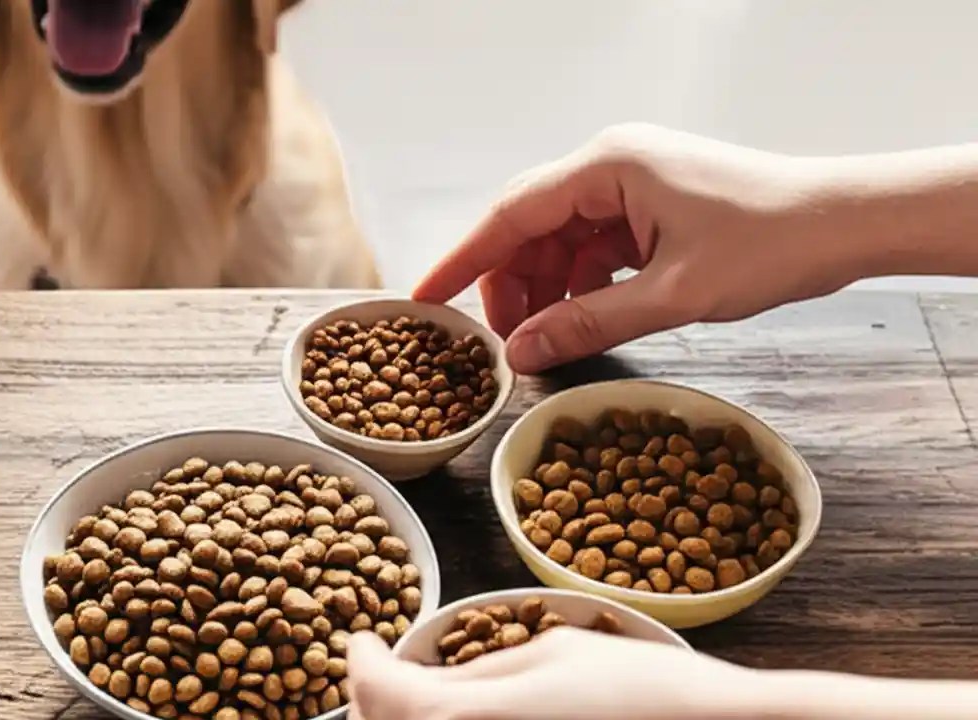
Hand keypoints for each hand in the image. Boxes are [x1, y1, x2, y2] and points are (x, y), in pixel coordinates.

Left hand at [346, 627, 755, 719]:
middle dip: (371, 698)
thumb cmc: (632, 687)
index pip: (375, 693)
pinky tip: (456, 715)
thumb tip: (410, 677)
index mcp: (463, 717)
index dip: (360, 662)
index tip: (363, 638)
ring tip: (411, 692)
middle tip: (381, 667)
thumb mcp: (541, 657)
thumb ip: (466, 674)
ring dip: (399, 719)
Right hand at [413, 123, 871, 372]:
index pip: (510, 213)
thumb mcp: (671, 294)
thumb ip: (587, 323)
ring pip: (560, 238)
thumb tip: (519, 355)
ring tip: (543, 339)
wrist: (846, 222)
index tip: (423, 299)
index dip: (463, 260)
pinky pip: (594, 245)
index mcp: (607, 166)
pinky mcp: (651, 205)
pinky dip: (581, 284)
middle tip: (500, 343)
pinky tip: (583, 319)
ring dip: (546, 288)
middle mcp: (611, 164)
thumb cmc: (770, 244)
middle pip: (529, 225)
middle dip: (509, 284)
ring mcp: (632, 183)